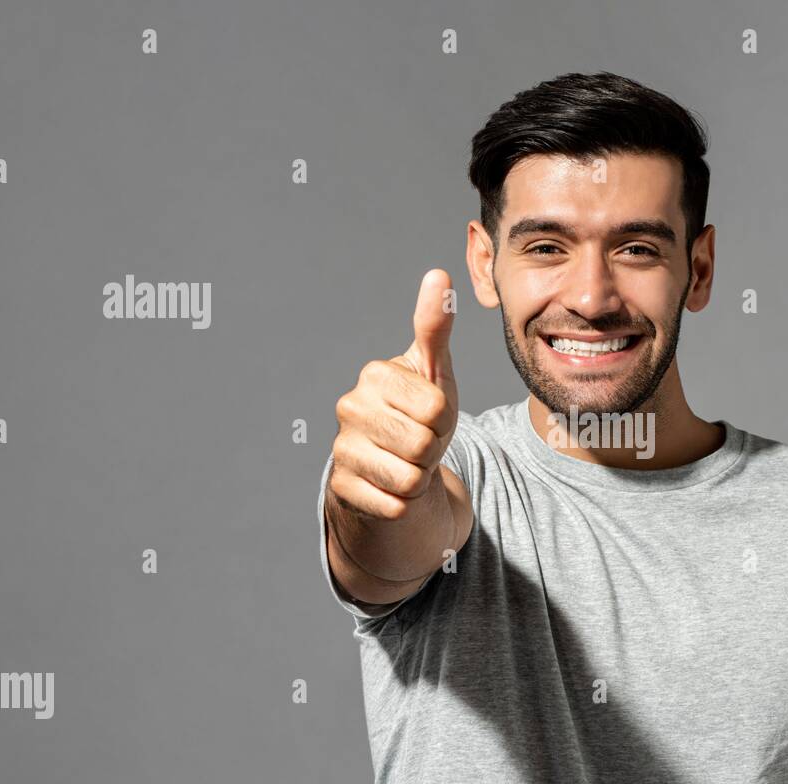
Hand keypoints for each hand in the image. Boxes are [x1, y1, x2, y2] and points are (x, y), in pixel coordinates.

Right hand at [329, 268, 458, 520]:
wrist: (395, 465)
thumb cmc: (419, 414)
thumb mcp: (435, 371)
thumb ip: (435, 326)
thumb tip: (438, 275)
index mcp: (374, 375)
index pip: (438, 408)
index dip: (446, 419)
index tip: (431, 416)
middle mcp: (349, 408)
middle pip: (424, 444)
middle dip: (434, 450)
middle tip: (420, 443)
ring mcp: (341, 449)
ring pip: (409, 478)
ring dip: (419, 478)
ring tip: (407, 463)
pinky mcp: (341, 489)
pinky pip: (395, 505)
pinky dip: (403, 502)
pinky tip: (391, 486)